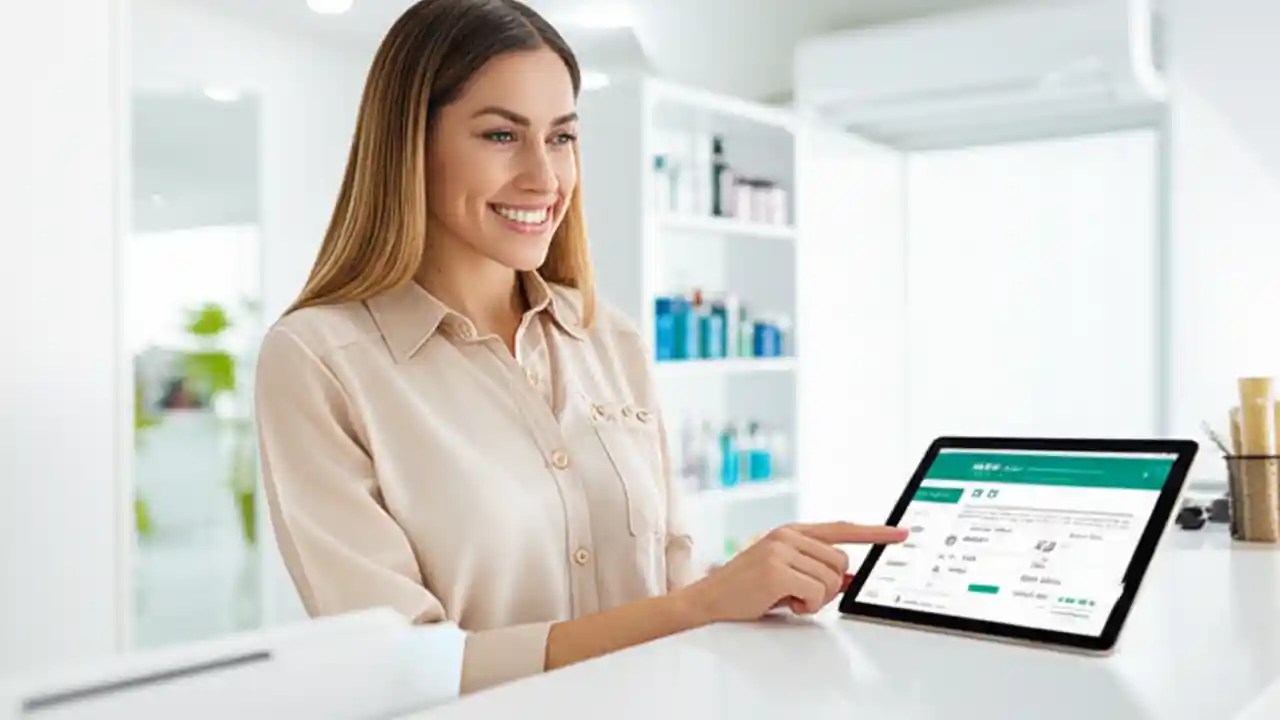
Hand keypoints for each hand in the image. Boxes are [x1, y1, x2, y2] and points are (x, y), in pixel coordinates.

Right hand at [677, 522, 908, 621]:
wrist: (707, 600)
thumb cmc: (745, 589)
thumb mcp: (783, 572)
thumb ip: (814, 568)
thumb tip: (849, 578)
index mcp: (791, 532)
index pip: (841, 528)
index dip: (873, 533)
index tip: (899, 533)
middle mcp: (787, 535)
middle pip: (841, 562)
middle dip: (829, 586)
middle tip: (801, 595)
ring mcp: (781, 550)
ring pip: (831, 579)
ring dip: (815, 599)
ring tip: (788, 599)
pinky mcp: (776, 570)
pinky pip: (816, 593)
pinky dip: (805, 606)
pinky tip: (784, 603)